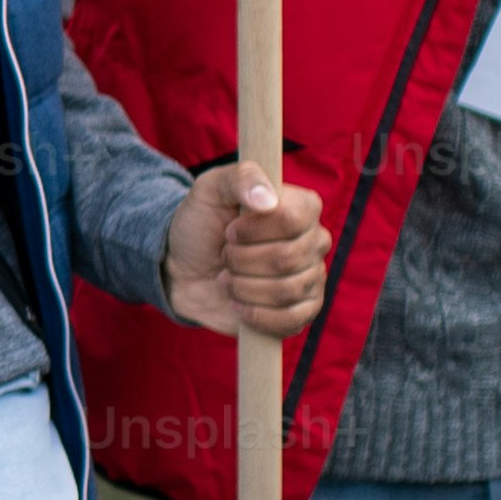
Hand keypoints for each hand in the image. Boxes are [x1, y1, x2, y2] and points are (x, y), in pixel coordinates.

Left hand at [160, 159, 329, 338]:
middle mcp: (315, 241)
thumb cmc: (202, 224)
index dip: (253, 230)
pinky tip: (238, 305)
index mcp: (302, 207)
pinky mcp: (302, 311)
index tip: (229, 230)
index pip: (294, 219)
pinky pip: (292, 321)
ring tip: (226, 278)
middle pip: (286, 259)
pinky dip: (256, 315)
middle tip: (225, 255)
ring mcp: (312, 277)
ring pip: (285, 291)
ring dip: (242, 287)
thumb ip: (239, 178)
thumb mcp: (210, 189)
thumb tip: (267, 199)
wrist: (185, 268)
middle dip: (240, 260)